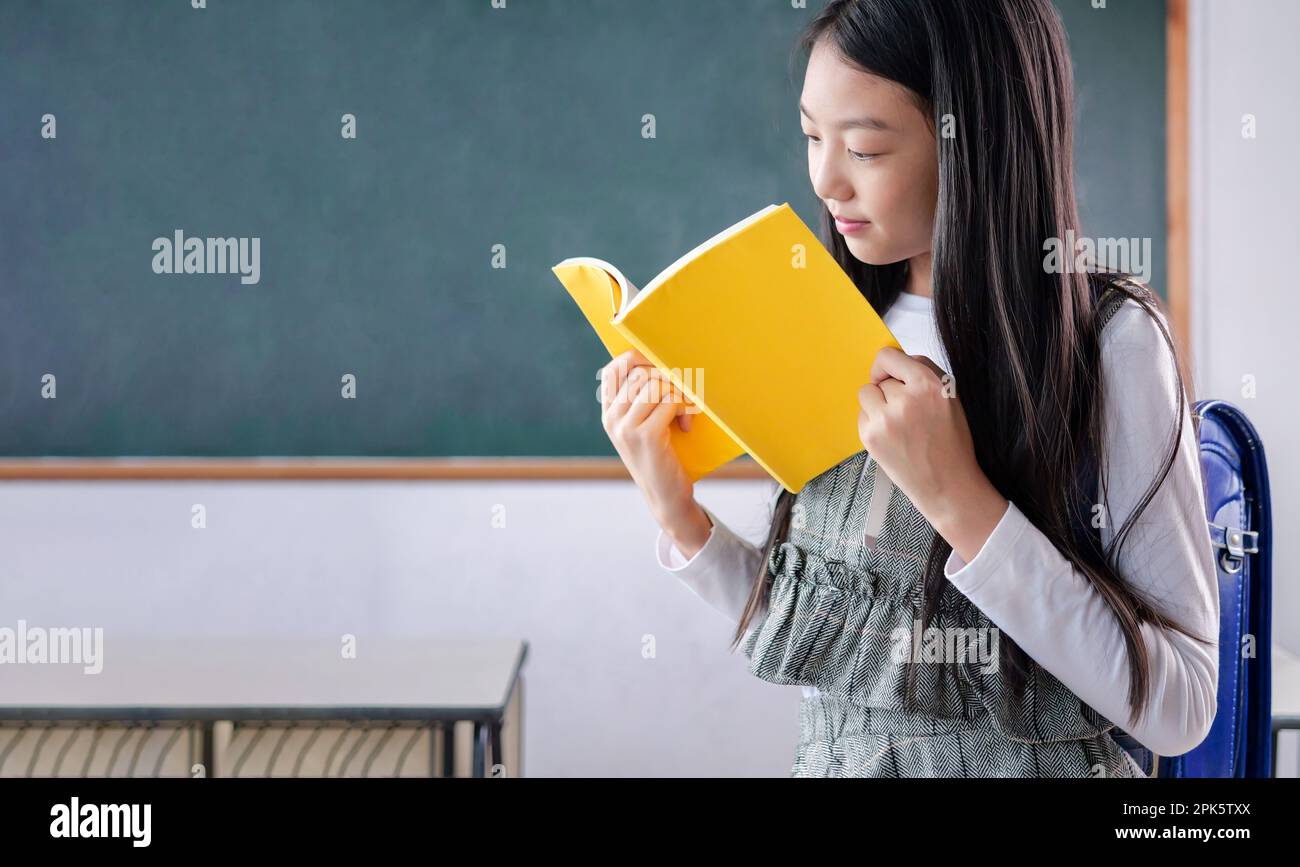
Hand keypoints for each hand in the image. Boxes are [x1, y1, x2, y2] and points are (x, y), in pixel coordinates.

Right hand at [599, 349, 708, 549]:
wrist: (666, 497)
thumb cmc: (662, 456)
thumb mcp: (643, 426)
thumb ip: (642, 398)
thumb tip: (661, 361)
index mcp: (608, 413)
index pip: (614, 368)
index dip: (639, 358)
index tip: (661, 367)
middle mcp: (612, 419)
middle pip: (640, 372)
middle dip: (666, 377)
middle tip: (680, 395)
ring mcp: (626, 428)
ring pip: (655, 385)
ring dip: (678, 394)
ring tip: (684, 413)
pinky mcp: (646, 436)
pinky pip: (669, 401)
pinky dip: (684, 409)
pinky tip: (685, 426)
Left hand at [856, 348, 1007, 561]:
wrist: (947, 484)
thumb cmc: (951, 442)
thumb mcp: (950, 398)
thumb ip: (924, 373)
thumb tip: (895, 360)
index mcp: (929, 385)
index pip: (889, 356)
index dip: (886, 365)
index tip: (887, 374)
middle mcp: (906, 399)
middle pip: (880, 379)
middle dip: (890, 391)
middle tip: (908, 414)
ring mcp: (885, 419)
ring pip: (866, 394)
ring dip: (877, 405)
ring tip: (898, 424)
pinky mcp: (871, 437)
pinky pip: (862, 416)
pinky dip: (873, 423)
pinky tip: (892, 438)